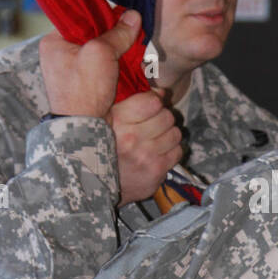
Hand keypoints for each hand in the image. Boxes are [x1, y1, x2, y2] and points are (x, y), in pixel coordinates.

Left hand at [39, 10, 141, 118]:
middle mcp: (61, 54)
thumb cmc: (83, 92)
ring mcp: (75, 70)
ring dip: (120, 53)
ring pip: (103, 51)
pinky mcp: (88, 83)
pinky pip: (106, 66)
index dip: (102, 15)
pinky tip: (132, 67)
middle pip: (94, 34)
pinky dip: (119, 66)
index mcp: (54, 42)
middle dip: (114, 37)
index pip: (80, 17)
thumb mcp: (100, 54)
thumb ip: (117, 34)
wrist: (84, 130)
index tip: (122, 16)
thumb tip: (134, 16)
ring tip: (134, 53)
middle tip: (131, 35)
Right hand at [109, 91, 183, 205]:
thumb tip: (161, 92)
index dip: (156, 102)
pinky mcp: (155, 171)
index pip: (153, 102)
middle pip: (167, 116)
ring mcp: (144, 156)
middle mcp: (130, 138)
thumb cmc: (106, 146)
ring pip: (175, 133)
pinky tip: (159, 152)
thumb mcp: (109, 119)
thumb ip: (134, 101)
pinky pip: (178, 151)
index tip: (152, 106)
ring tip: (156, 139)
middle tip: (154, 125)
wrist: (99, 185)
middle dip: (163, 118)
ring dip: (169, 134)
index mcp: (116, 121)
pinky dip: (171, 151)